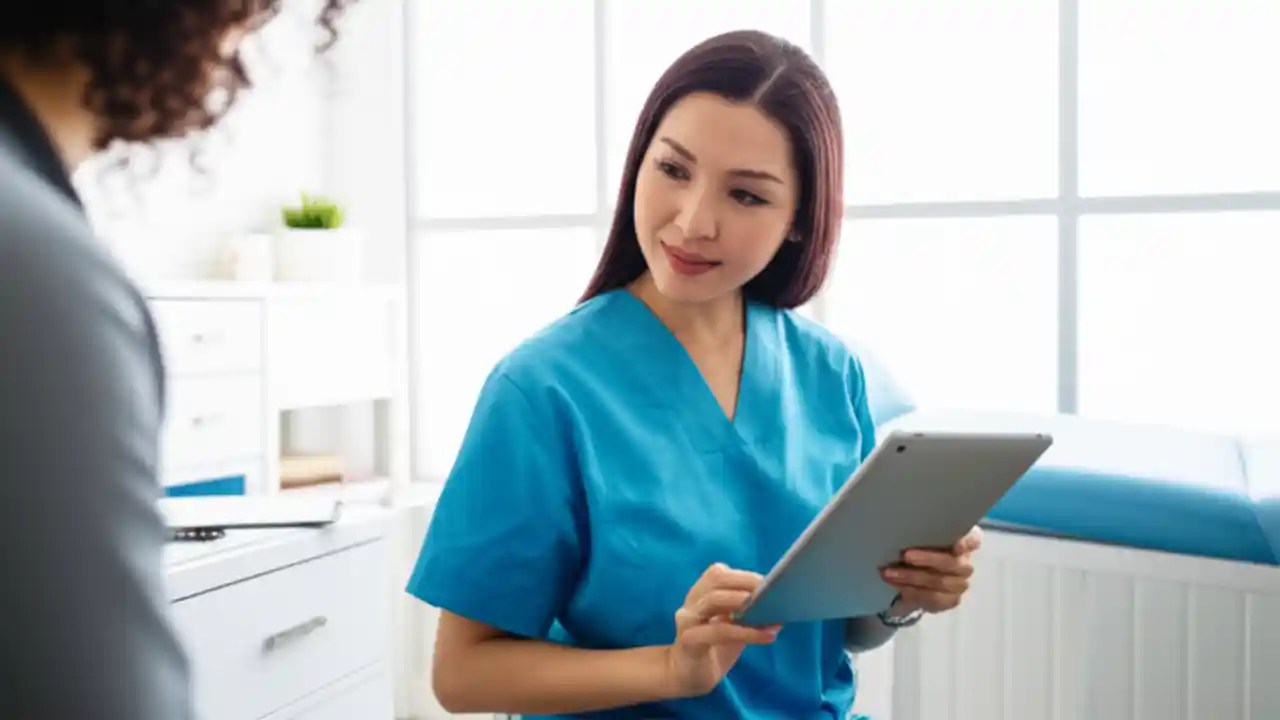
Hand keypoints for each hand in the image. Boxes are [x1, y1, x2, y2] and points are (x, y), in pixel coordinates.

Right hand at [662, 563, 780, 698]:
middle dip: (746, 583)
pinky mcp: (689, 641)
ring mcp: (688, 620)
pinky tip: (767, 636)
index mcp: (701, 593)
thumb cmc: (713, 647)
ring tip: (770, 612)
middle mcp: (691, 602)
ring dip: (745, 604)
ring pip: (713, 600)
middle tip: (771, 595)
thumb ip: (750, 614)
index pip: (719, 573)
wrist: (688, 676)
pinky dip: (745, 632)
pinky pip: (718, 631)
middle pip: (715, 579)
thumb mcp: (735, 627)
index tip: (770, 584)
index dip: (745, 575)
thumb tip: (782, 606)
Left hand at [881, 526, 982, 613]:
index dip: (966, 543)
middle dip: (927, 559)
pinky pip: (935, 599)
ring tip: (890, 573)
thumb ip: (923, 530)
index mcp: (965, 540)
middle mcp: (965, 562)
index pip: (973, 540)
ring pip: (941, 582)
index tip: (955, 546)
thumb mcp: (920, 535)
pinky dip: (916, 593)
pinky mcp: (951, 599)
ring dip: (913, 577)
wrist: (912, 574)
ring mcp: (961, 583)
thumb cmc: (917, 545)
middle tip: (905, 556)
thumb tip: (906, 523)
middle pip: (953, 563)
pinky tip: (901, 589)